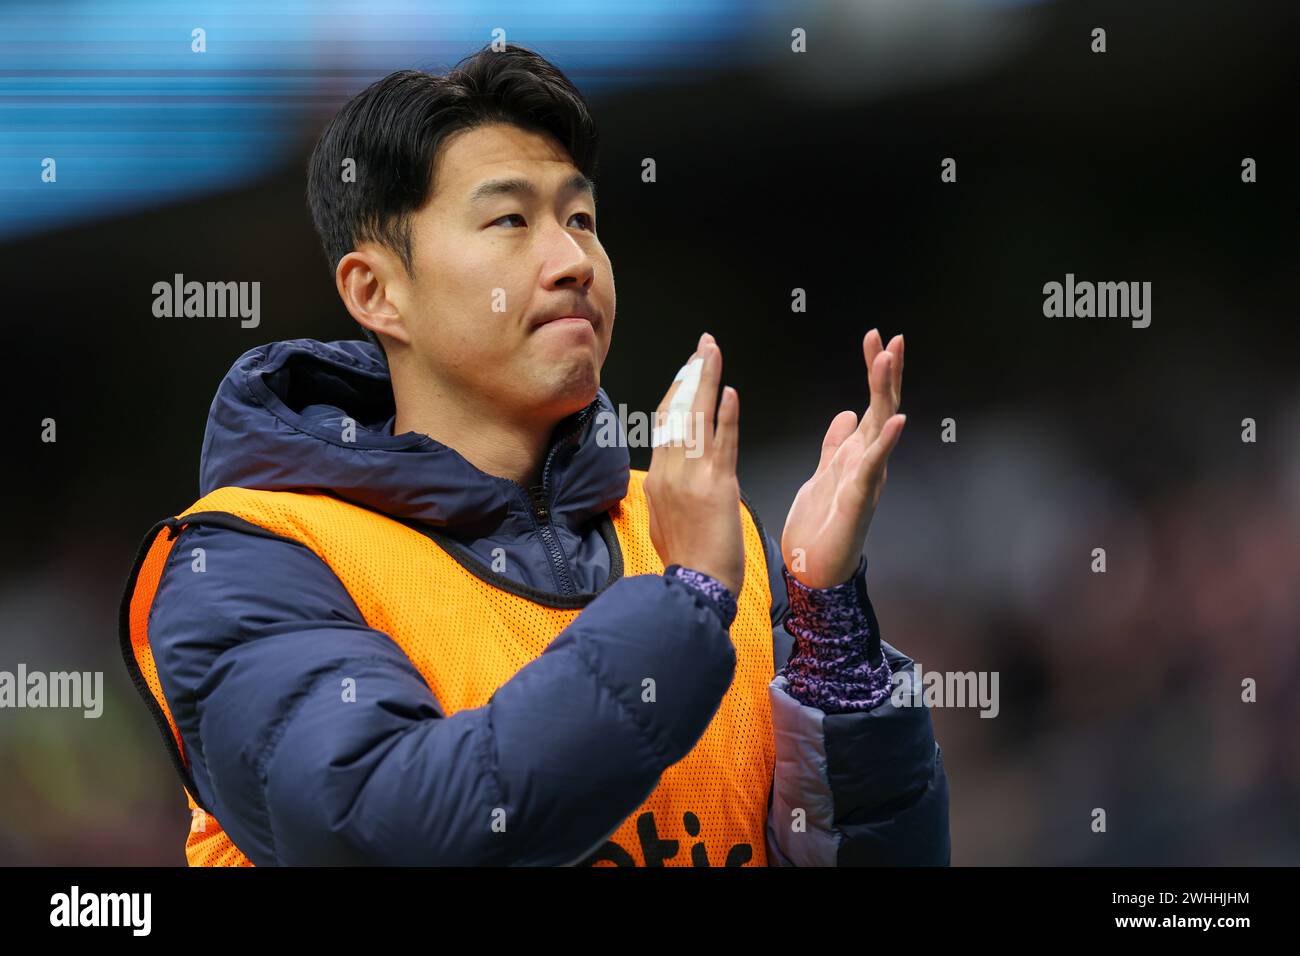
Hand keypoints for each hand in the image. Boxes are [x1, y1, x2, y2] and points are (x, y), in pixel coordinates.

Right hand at [644, 332, 743, 596]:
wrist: (697, 588)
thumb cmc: (688, 561)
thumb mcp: (665, 521)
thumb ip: (668, 492)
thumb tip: (671, 475)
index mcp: (658, 479)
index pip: (665, 424)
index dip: (676, 392)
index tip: (688, 370)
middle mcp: (670, 473)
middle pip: (678, 412)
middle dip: (691, 375)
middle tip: (704, 347)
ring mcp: (691, 478)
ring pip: (698, 420)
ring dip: (707, 382)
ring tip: (713, 354)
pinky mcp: (717, 487)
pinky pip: (721, 444)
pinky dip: (726, 417)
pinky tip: (730, 393)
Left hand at [781, 329, 904, 588]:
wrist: (814, 568)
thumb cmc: (819, 525)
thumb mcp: (823, 473)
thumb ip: (835, 444)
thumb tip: (846, 413)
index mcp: (856, 453)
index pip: (870, 402)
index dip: (874, 371)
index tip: (875, 338)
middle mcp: (868, 461)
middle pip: (881, 406)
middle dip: (885, 372)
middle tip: (890, 338)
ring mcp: (868, 477)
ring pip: (880, 426)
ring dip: (885, 392)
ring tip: (890, 359)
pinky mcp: (859, 497)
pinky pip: (874, 464)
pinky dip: (885, 441)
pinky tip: (896, 420)